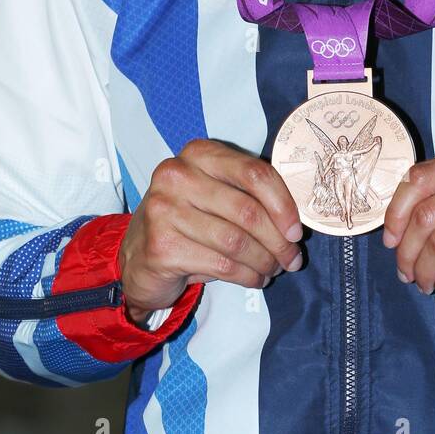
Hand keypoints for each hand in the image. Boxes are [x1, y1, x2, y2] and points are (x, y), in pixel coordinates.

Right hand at [119, 139, 303, 321]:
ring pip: (236, 241)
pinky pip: (221, 265)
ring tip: (273, 270)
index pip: (253, 173)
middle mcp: (177, 175)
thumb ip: (249, 195)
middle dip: (278, 241)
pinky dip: (246, 276)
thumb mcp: (216, 196)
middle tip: (292, 259)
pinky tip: (254, 279)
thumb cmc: (189, 222)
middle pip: (247, 210)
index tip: (297, 231)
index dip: (283, 205)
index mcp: (198, 154)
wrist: (138, 257)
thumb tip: (295, 222)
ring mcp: (164, 210)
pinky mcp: (161, 246)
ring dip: (264, 261)